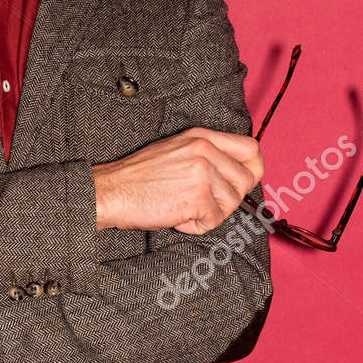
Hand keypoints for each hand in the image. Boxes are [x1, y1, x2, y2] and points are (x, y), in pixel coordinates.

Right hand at [92, 127, 264, 234]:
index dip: (252, 169)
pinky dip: (197, 226)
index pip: (250, 149)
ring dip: (211, 213)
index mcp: (201, 137)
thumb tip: (236, 174)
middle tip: (204, 202)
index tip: (241, 183)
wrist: (110, 191)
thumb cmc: (138, 177)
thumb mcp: (176, 151)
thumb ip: (207, 155)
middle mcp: (204, 150)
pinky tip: (177, 217)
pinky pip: (214, 220)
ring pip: (232, 203)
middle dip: (230, 198)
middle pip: (247, 179)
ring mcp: (202, 172)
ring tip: (184, 208)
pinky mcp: (197, 197)